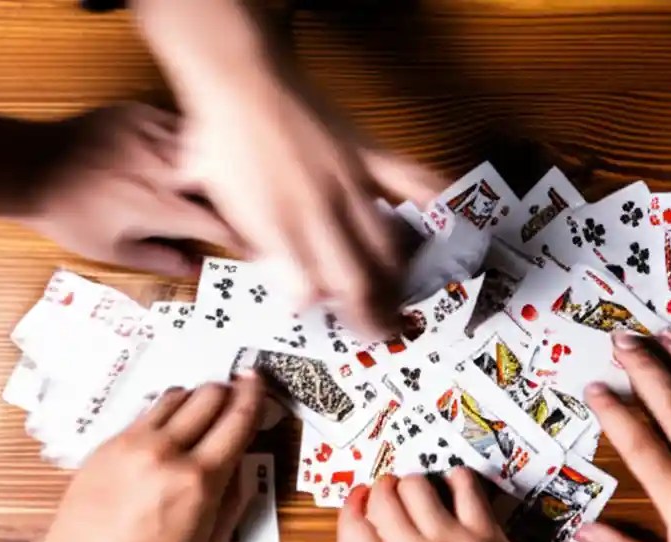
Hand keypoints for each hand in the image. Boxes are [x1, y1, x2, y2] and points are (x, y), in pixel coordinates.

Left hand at [0, 377, 262, 541]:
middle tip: (235, 398)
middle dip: (228, 391)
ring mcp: (132, 444)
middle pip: (208, 395)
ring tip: (201, 416)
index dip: (254, 395)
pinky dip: (165, 413)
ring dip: (196, 398)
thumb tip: (241, 464)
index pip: (237, 421)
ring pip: (176, 395)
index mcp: (198, 482)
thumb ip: (232, 500)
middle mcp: (166, 452)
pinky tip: (167, 434)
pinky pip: (146, 412)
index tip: (259, 378)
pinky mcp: (107, 445)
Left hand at [28, 103, 235, 277]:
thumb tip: (191, 268)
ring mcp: (151, 135)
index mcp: (158, 205)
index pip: (215, 221)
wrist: (26, 167)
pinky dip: (189, 141)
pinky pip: (179, 124)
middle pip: (221, 180)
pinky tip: (186, 154)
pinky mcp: (138, 114)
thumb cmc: (64, 213)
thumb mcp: (108, 249)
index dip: (240, 236)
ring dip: (216, 166)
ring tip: (226, 181)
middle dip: (239, 197)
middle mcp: (161, 167)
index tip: (256, 246)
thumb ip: (156, 258)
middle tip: (248, 211)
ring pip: (204, 147)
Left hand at [136, 0, 442, 335]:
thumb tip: (290, 283)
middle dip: (375, 315)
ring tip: (405, 299)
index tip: (344, 332)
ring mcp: (348, 181)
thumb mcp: (223, 203)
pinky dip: (433, 204)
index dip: (333, 317)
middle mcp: (318, 210)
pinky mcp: (367, 154)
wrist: (240, 78)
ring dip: (399, 279)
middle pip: (358, 278)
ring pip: (386, 245)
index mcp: (278, 225)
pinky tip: (448, 224)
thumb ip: (256, 247)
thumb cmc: (223, 138)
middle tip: (384, 334)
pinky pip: (410, 180)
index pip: (315, 290)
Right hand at [338, 471, 637, 541]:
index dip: (351, 508)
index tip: (359, 501)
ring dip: (411, 484)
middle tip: (389, 496)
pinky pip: (464, 484)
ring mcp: (453, 541)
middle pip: (382, 499)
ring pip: (416, 485)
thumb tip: (370, 532)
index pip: (352, 529)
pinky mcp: (486, 531)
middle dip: (380, 491)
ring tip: (418, 495)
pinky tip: (453, 489)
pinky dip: (454, 479)